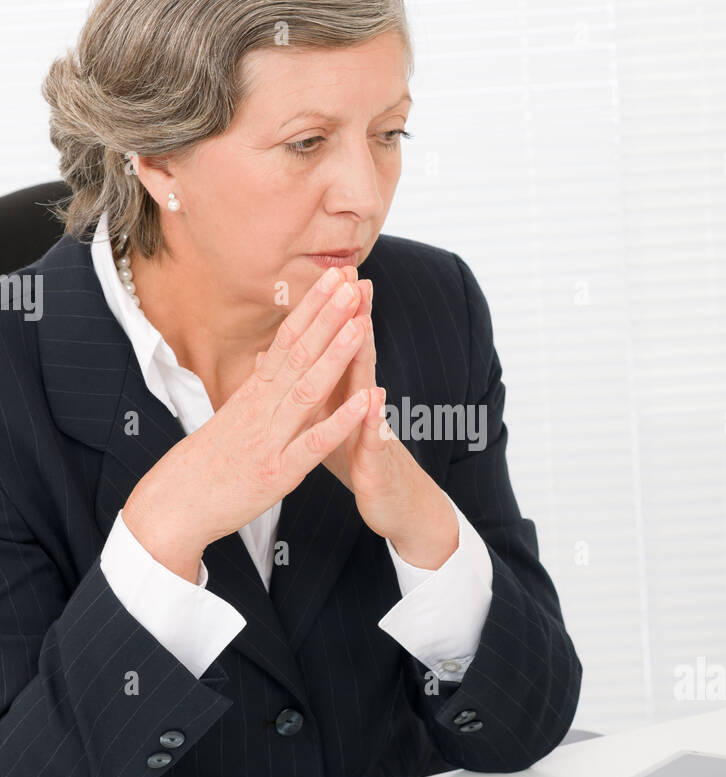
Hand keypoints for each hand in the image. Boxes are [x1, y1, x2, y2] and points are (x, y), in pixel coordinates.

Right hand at [122, 264, 374, 580]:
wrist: (172, 507)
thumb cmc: (204, 466)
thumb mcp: (231, 421)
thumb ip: (254, 393)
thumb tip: (268, 362)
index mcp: (252, 395)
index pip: (285, 340)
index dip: (311, 308)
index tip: (332, 278)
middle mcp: (261, 408)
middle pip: (298, 354)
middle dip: (327, 317)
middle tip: (352, 281)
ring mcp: (270, 438)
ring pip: (307, 389)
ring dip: (336, 355)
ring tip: (361, 324)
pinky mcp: (278, 473)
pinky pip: (313, 444)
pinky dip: (339, 421)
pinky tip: (364, 402)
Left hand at [318, 278, 459, 569]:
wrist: (394, 502)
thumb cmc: (355, 458)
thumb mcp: (326, 419)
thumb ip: (309, 386)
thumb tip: (279, 360)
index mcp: (342, 395)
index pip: (335, 347)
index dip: (329, 314)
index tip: (328, 275)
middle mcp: (362, 407)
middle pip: (356, 356)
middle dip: (354, 319)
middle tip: (355, 278)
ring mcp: (372, 432)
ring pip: (367, 390)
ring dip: (365, 358)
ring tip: (364, 323)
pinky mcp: (375, 464)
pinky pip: (373, 441)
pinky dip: (371, 421)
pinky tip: (373, 400)